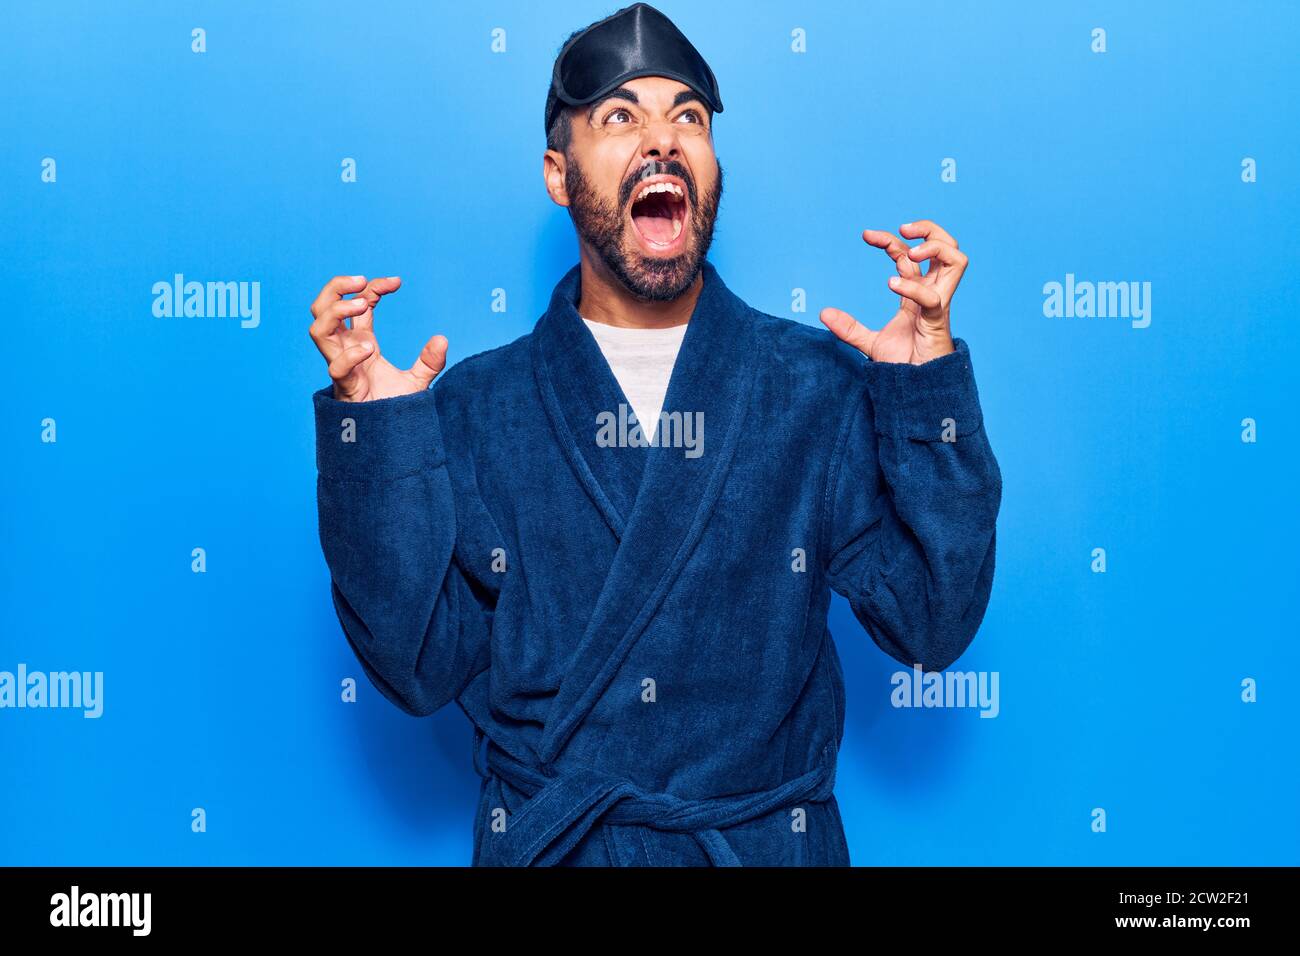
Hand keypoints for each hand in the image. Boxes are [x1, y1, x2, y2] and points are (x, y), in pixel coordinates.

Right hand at [309, 275, 447, 400]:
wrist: (389, 438)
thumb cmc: (393, 408)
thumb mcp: (417, 381)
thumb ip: (430, 362)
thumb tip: (443, 339)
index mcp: (360, 341)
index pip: (356, 302)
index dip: (372, 286)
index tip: (397, 282)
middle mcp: (345, 348)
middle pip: (322, 307)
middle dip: (336, 287)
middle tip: (362, 280)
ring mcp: (341, 365)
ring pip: (318, 329)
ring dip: (336, 311)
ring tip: (363, 305)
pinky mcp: (343, 386)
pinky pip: (335, 366)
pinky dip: (350, 354)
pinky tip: (370, 350)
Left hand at [819, 220, 967, 364]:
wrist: (917, 390)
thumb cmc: (903, 365)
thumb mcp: (870, 343)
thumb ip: (849, 328)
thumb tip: (824, 314)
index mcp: (918, 293)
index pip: (910, 254)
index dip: (890, 239)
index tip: (865, 235)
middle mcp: (932, 293)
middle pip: (946, 247)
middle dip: (929, 229)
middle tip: (902, 229)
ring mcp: (938, 305)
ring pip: (956, 261)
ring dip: (936, 247)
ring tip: (909, 252)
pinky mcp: (938, 322)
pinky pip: (933, 298)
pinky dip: (913, 288)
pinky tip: (891, 284)